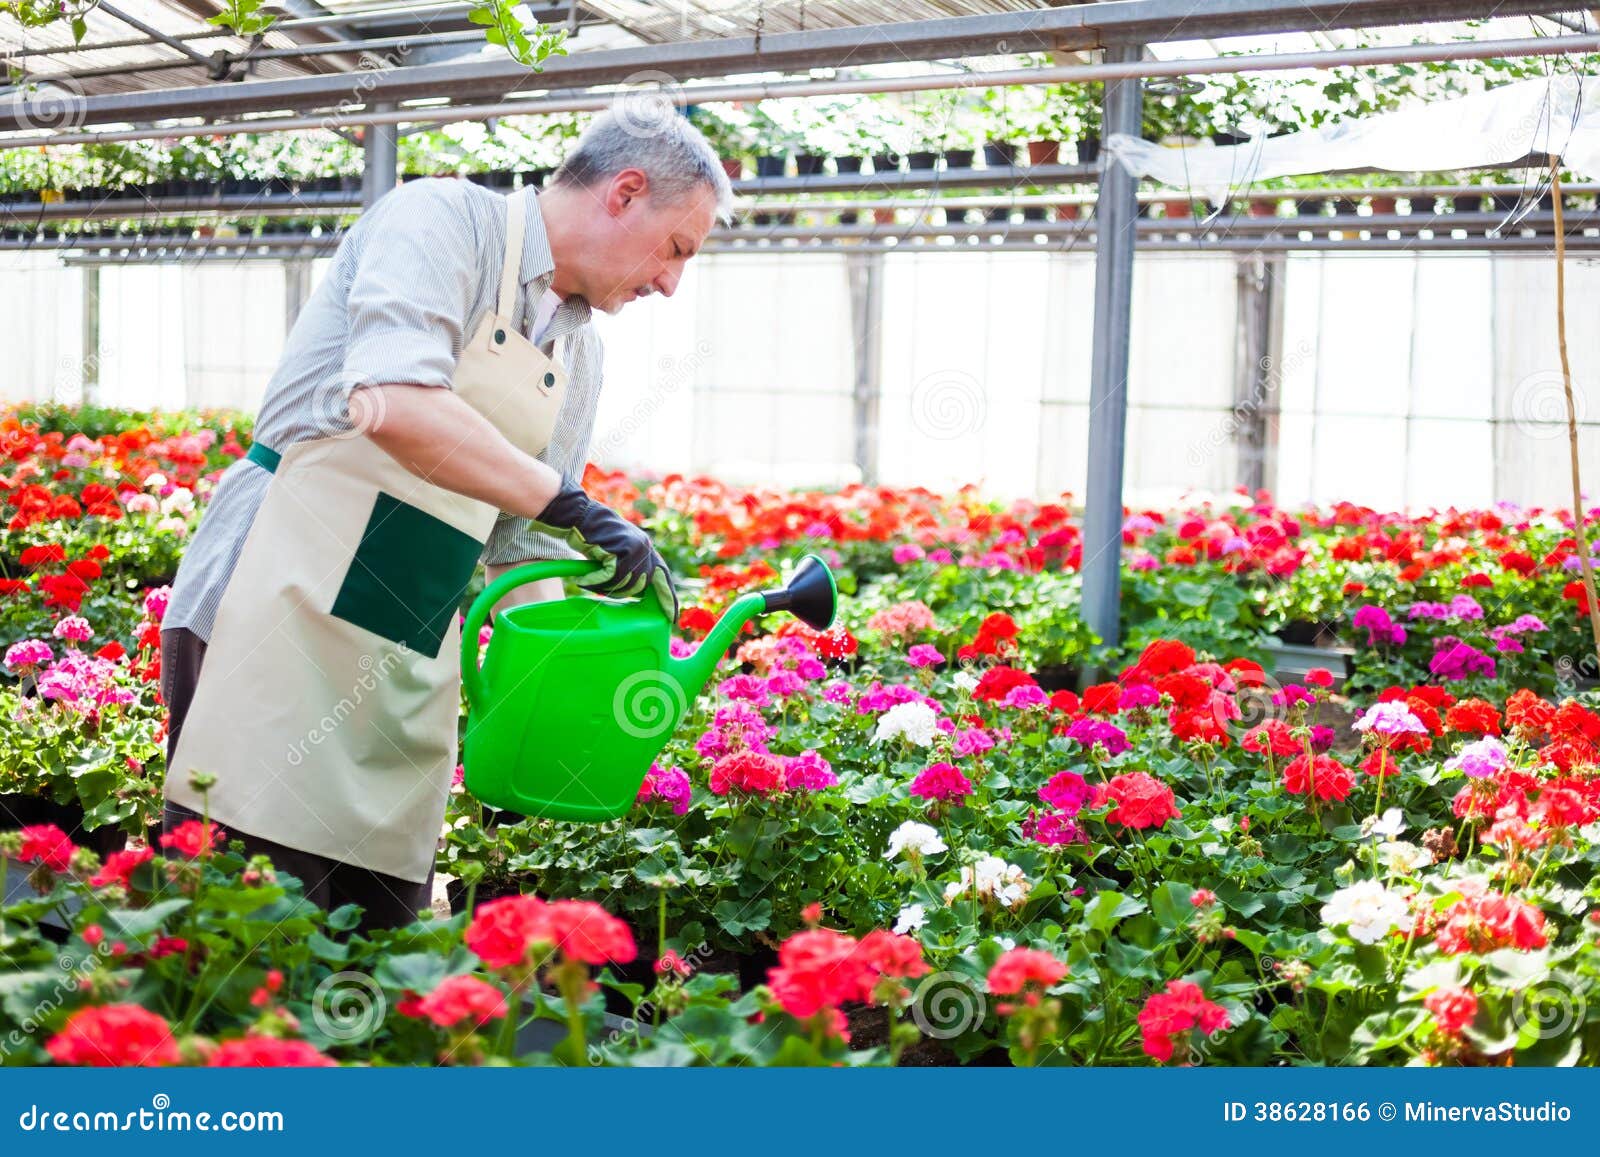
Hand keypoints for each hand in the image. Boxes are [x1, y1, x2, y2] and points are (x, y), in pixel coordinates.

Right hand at [528, 483, 678, 619]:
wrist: (578, 516)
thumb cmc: (593, 537)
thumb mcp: (618, 551)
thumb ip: (630, 567)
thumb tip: (635, 592)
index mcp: (647, 549)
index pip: (663, 577)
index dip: (667, 598)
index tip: (671, 617)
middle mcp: (645, 548)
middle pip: (640, 585)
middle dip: (621, 592)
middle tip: (601, 588)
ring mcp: (635, 548)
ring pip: (625, 584)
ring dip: (605, 587)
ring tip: (589, 580)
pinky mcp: (621, 551)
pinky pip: (611, 578)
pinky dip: (595, 582)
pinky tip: (583, 580)